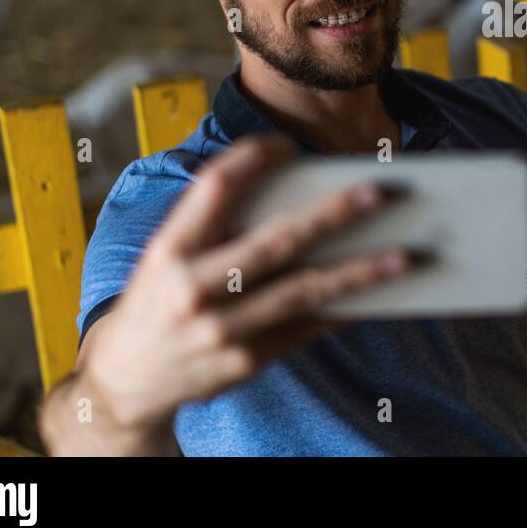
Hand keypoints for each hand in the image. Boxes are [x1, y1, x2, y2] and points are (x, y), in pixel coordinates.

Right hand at [79, 134, 411, 437]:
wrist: (122, 384)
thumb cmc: (158, 300)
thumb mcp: (165, 256)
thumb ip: (214, 226)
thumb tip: (297, 195)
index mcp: (168, 250)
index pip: (212, 190)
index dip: (249, 160)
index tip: (285, 144)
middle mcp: (192, 289)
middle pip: (275, 242)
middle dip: (331, 215)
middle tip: (378, 192)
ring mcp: (221, 330)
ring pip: (303, 292)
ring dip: (360, 272)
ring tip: (404, 255)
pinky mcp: (244, 362)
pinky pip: (304, 329)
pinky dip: (342, 308)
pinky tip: (378, 292)